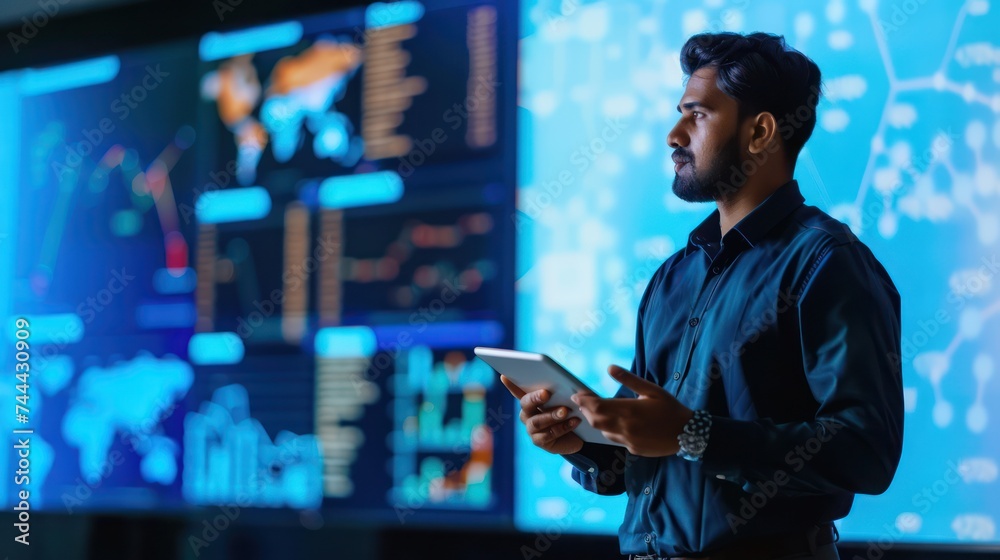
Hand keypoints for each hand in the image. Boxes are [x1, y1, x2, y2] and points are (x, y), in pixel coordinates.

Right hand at [500, 375, 584, 454]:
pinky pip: (548, 434)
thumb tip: (573, 391)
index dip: (511, 384)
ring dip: (551, 415)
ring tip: (565, 411)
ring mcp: (531, 428)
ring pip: (537, 421)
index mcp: (532, 400)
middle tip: (546, 393)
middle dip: (535, 398)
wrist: (579, 436)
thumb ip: (568, 393)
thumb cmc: (572, 413)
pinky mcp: (539, 441)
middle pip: (526, 404)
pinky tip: (574, 421)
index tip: (505, 376)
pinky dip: (562, 427)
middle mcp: (527, 413)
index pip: (519, 390)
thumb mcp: (571, 400)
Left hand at [572, 365, 693, 456]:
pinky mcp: (633, 449)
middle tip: (584, 402)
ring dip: (597, 422)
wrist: (688, 433)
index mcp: (628, 410)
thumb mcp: (651, 390)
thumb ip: (629, 379)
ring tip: (596, 411)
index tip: (577, 395)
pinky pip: (615, 440)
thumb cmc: (670, 408)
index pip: (596, 405)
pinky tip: (615, 424)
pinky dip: (610, 431)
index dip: (583, 400)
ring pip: (603, 432)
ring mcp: (628, 440)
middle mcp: (625, 427)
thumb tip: (610, 367)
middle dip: (586, 411)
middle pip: (594, 420)